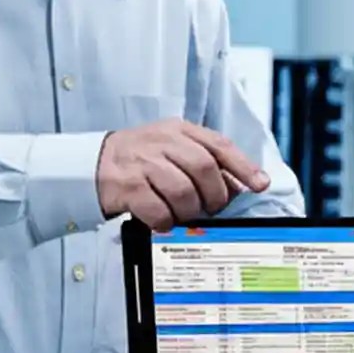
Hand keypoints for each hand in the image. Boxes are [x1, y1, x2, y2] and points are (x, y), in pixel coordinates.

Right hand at [96, 118, 270, 228]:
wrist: (93, 163)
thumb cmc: (140, 159)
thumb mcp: (171, 148)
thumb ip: (202, 160)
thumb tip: (236, 187)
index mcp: (179, 131)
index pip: (218, 144)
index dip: (243, 166)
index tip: (260, 184)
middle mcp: (163, 142)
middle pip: (204, 168)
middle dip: (214, 195)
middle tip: (210, 208)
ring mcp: (143, 163)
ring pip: (183, 191)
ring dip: (189, 211)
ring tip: (183, 215)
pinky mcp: (127, 186)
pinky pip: (157, 210)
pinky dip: (166, 221)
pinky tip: (162, 221)